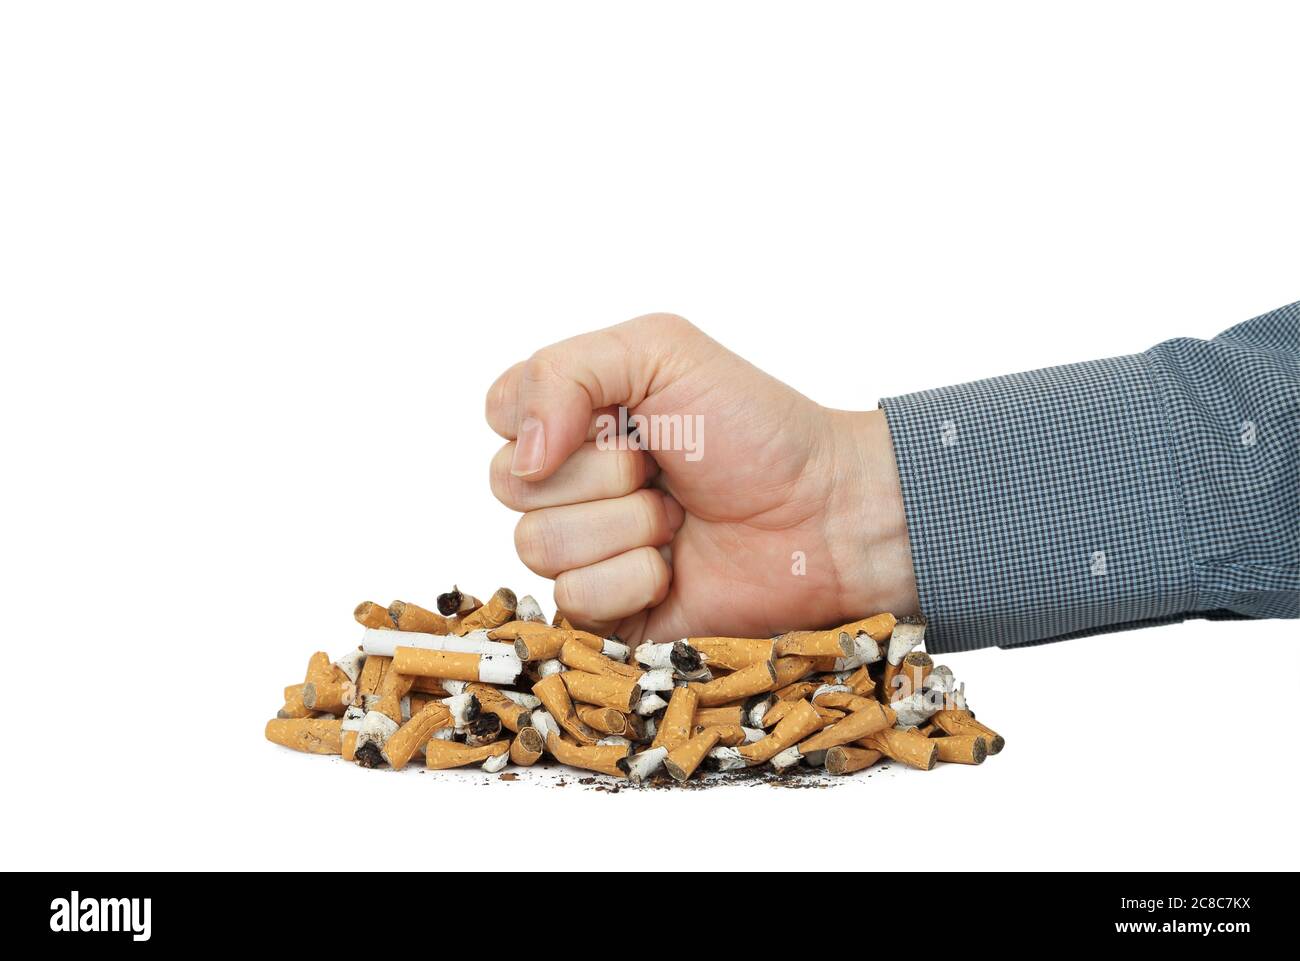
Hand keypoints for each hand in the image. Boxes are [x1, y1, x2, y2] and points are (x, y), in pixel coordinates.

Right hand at [485, 313, 918, 643]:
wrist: (826, 514)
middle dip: (601, 473)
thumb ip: (565, 372)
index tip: (624, 418)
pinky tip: (674, 569)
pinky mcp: (607, 612)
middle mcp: (571, 484)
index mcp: (575, 417)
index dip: (555, 417)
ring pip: (536, 544)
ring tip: (678, 519)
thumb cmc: (755, 428)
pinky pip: (571, 599)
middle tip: (663, 469)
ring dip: (623, 527)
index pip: (500, 414)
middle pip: (510, 484)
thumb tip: (522, 454)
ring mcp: (586, 550)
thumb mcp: (661, 352)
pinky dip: (631, 580)